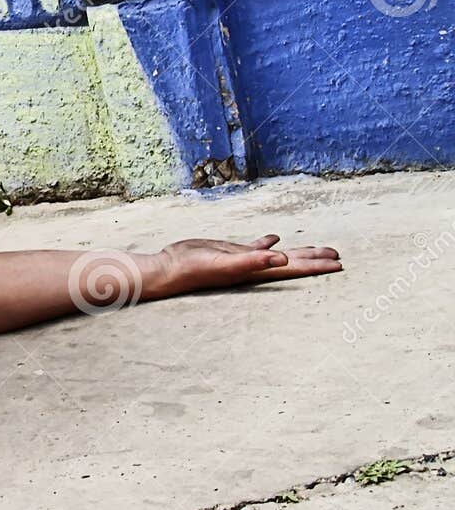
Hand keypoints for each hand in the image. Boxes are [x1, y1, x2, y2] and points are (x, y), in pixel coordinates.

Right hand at [149, 234, 341, 298]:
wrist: (169, 268)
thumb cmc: (194, 269)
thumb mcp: (225, 264)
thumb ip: (253, 260)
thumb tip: (283, 259)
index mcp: (257, 271)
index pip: (294, 268)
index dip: (317, 267)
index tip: (339, 265)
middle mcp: (255, 266)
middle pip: (291, 263)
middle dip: (314, 260)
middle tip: (337, 257)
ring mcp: (243, 259)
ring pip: (277, 255)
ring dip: (296, 253)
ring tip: (316, 250)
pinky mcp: (230, 251)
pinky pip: (255, 246)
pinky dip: (267, 243)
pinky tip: (275, 238)